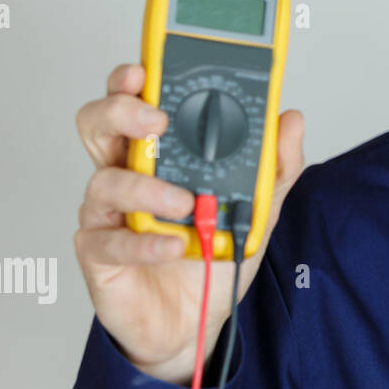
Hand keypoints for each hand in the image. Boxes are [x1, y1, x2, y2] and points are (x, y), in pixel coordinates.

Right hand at [73, 63, 304, 384]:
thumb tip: (290, 119)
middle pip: (98, 124)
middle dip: (121, 111)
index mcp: (159, 151)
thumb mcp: (257, 206)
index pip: (135, 100)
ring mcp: (108, 213)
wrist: (196, 322)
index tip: (148, 66)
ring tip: (184, 202)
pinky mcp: (99, 253)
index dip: (133, 79)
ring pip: (105, 181)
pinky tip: (173, 246)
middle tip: (156, 120)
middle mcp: (126, 173)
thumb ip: (275, 164)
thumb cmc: (212, 253)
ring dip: (146, 188)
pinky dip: (145, 242)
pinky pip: (110, 241)